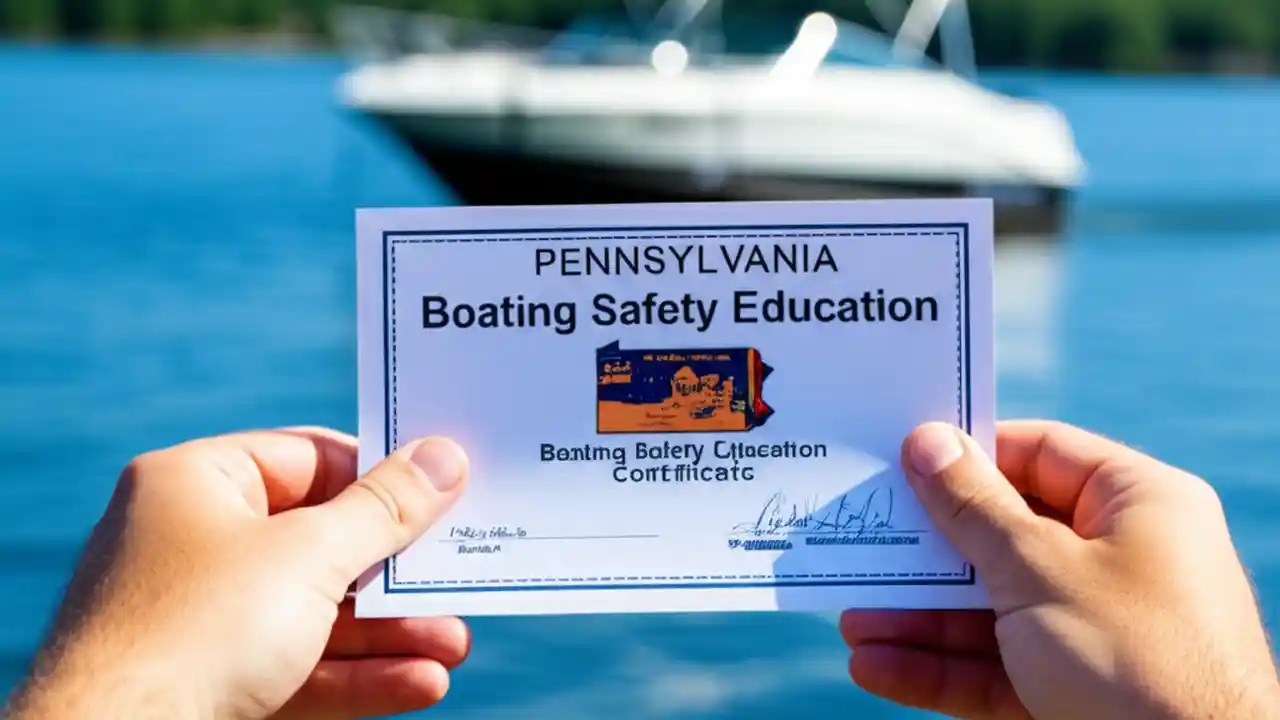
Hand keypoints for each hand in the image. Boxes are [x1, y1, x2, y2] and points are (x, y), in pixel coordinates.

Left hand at [6, 428, 469, 719]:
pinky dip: (357, 675)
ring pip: (316, 614)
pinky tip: (419, 683)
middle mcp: (192, 542)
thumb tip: (443, 457)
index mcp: (196, 483)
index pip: (308, 457)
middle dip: (396, 574)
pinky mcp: (208, 682)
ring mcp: (197, 618)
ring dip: (390, 633)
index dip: (380, 474)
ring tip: (454, 646)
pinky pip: (297, 666)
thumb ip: (385, 509)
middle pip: (320, 542)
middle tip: (456, 577)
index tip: (442, 489)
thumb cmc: (200, 629)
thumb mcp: (311, 555)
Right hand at [841, 421, 1279, 719]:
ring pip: (992, 611)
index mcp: (1138, 505)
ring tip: (855, 624)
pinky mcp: (1078, 690)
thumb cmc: (1136, 659)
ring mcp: (1099, 631)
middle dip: (928, 554)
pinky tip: (879, 668)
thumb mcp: (1039, 568)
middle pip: (1003, 537)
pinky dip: (942, 668)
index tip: (901, 457)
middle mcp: (1121, 561)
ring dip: (921, 620)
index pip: (1040, 453)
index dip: (968, 454)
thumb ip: (973, 506)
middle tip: (866, 543)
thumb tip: (928, 441)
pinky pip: (999, 667)